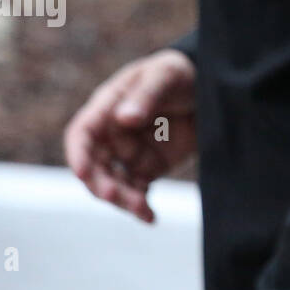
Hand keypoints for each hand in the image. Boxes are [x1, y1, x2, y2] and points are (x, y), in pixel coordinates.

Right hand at [63, 48, 196, 223]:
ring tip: (143, 211)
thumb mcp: (166, 75)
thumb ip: (146, 95)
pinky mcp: (148, 168)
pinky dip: (140, 206)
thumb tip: (124, 118)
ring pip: (114, 184)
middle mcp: (113, 134)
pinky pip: (136, 192)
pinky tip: (150, 217)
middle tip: (118, 197)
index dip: (78, 154)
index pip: (82, 134)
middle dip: (102, 185)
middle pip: (95, 167)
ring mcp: (129, 153)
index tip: (83, 173)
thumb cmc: (180, 72)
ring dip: (123, 200)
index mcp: (108, 107)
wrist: (211, 85)